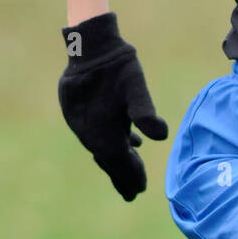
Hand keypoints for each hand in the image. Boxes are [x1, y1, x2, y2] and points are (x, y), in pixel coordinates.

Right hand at [58, 13, 167, 201]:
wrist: (90, 45)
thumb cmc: (117, 66)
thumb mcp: (136, 86)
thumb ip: (146, 112)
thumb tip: (162, 135)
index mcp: (103, 133)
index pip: (120, 163)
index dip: (132, 176)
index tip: (140, 190)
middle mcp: (89, 133)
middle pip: (108, 161)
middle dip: (122, 176)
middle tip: (132, 193)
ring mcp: (79, 124)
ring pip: (100, 148)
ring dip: (115, 160)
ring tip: (127, 172)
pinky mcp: (76, 113)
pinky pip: (94, 135)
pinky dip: (109, 143)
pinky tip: (125, 142)